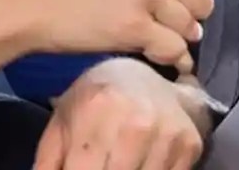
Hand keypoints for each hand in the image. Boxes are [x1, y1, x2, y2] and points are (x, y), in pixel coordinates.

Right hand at [12, 0, 238, 72]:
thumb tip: (195, 12)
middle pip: (204, 4)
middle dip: (183, 16)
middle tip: (143, 11)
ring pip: (188, 30)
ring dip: (168, 37)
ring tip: (129, 22)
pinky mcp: (136, 23)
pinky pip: (171, 50)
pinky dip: (159, 55)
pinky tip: (132, 42)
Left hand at [33, 57, 201, 169]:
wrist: (151, 77)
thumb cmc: (99, 99)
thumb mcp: (65, 118)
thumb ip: (48, 158)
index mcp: (97, 110)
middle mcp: (135, 123)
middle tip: (96, 166)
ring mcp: (166, 136)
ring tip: (114, 163)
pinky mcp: (189, 147)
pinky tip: (137, 164)